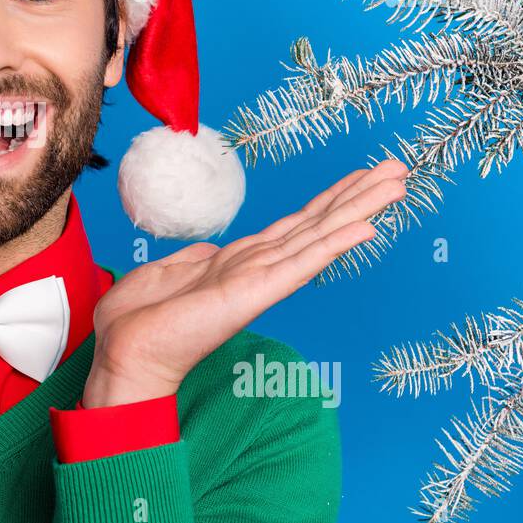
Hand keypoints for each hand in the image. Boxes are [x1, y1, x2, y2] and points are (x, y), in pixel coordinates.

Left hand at [83, 157, 409, 407]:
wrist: (124, 354)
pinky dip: (333, 246)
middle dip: (358, 196)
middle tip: (399, 168)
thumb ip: (195, 257)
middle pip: (317, 224)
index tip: (361, 174)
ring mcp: (258, 282)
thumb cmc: (138, 321)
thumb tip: (212, 247)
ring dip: (358, 210)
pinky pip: (299, 265)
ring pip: (317, 236)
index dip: (328, 199)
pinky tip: (365, 230)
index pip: (294, 225)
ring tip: (397, 184)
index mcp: (237, 262)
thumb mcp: (166, 272)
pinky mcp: (252, 294)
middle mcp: (256, 269)